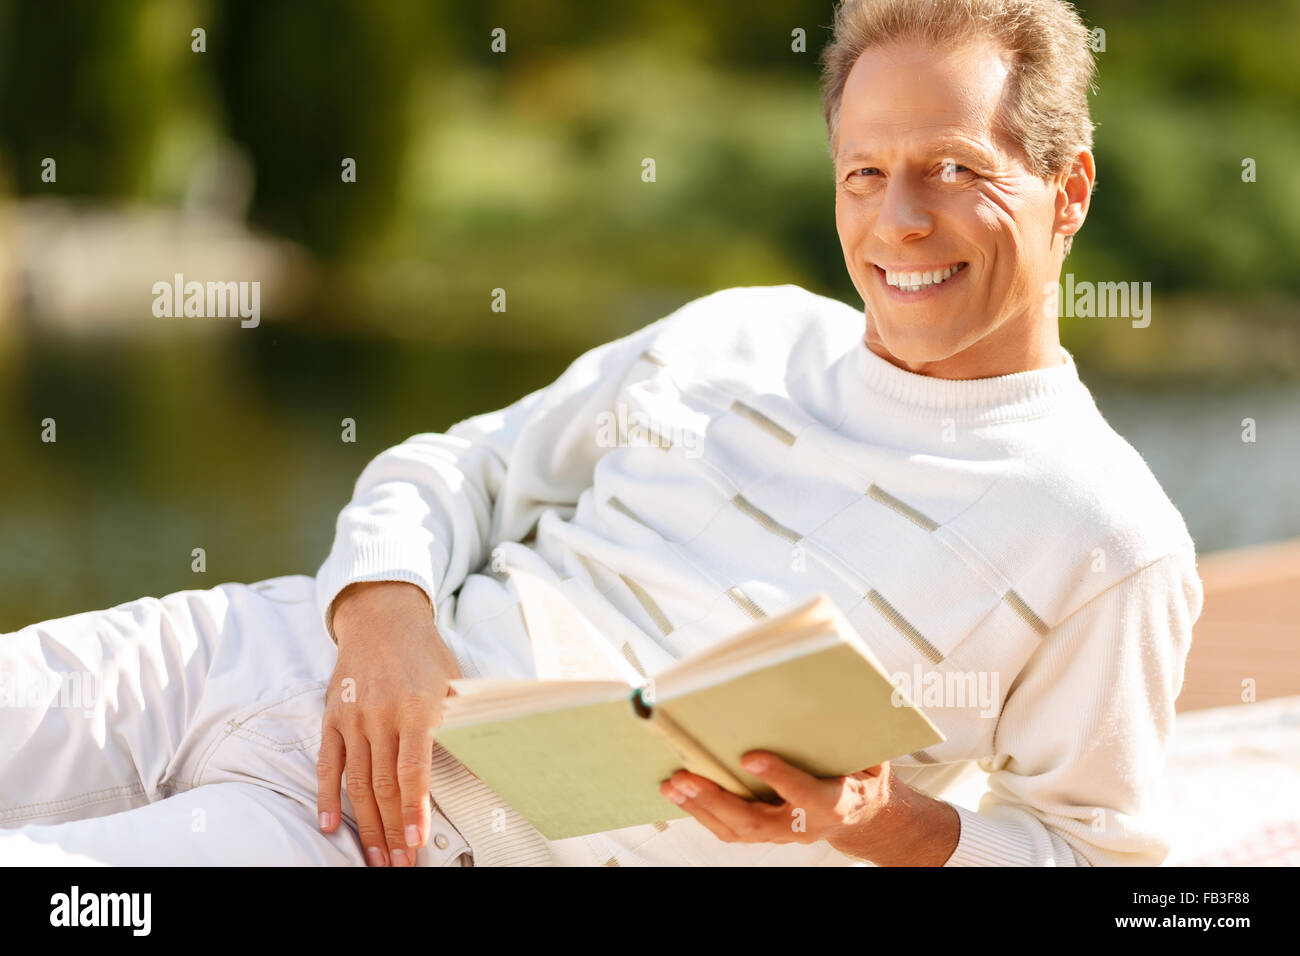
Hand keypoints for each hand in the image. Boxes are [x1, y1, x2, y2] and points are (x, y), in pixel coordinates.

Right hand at [316, 581, 461, 866]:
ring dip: (365, 824)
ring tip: (374, 856)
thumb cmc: (424, 652)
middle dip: (392, 829)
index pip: (412, 769)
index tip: (417, 839)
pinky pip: (327, 763)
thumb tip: (475, 763)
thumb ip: (456, 721)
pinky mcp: (332, 716)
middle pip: (383, 785)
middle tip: (399, 862)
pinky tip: (328, 825)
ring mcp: (353, 716)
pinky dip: (326, 797)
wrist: (382, 616)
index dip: (414, 809)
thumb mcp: (451, 682)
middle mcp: (381, 714)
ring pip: (356, 782)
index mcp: (416, 706)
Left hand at [659, 752, 958, 864]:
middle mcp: (806, 824)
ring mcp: (783, 833)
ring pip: (737, 829)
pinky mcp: (766, 833)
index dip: (780, 776)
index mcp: (836, 801)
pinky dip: (702, 812)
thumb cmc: (861, 776)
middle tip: (685, 777)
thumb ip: (852, 735)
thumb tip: (831, 699)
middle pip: (757, 820)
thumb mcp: (871, 754)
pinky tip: (681, 793)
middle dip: (718, 799)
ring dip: (700, 807)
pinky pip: (731, 830)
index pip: (806, 792)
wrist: (863, 815)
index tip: (751, 756)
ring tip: (672, 784)